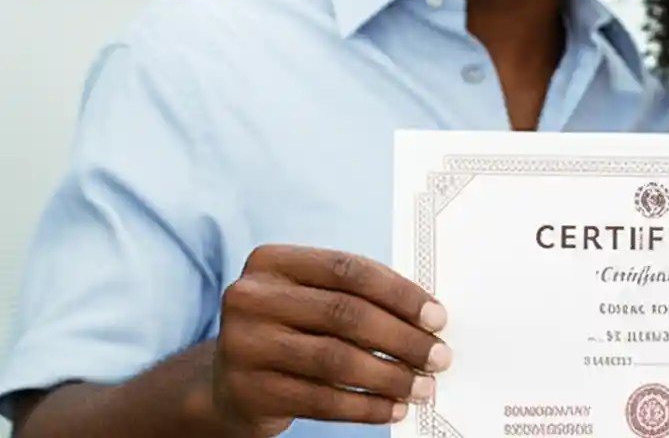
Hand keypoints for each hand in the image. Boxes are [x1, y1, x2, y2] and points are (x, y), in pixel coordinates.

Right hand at [210, 245, 449, 436]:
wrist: (228, 382)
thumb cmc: (291, 330)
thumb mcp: (312, 300)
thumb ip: (357, 297)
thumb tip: (427, 318)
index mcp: (271, 261)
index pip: (347, 269)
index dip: (399, 293)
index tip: (438, 316)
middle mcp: (251, 297)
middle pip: (345, 314)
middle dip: (402, 338)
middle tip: (439, 356)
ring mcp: (243, 344)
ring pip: (335, 359)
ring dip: (390, 376)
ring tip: (423, 386)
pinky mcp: (248, 390)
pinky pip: (321, 401)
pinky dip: (365, 406)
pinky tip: (393, 408)